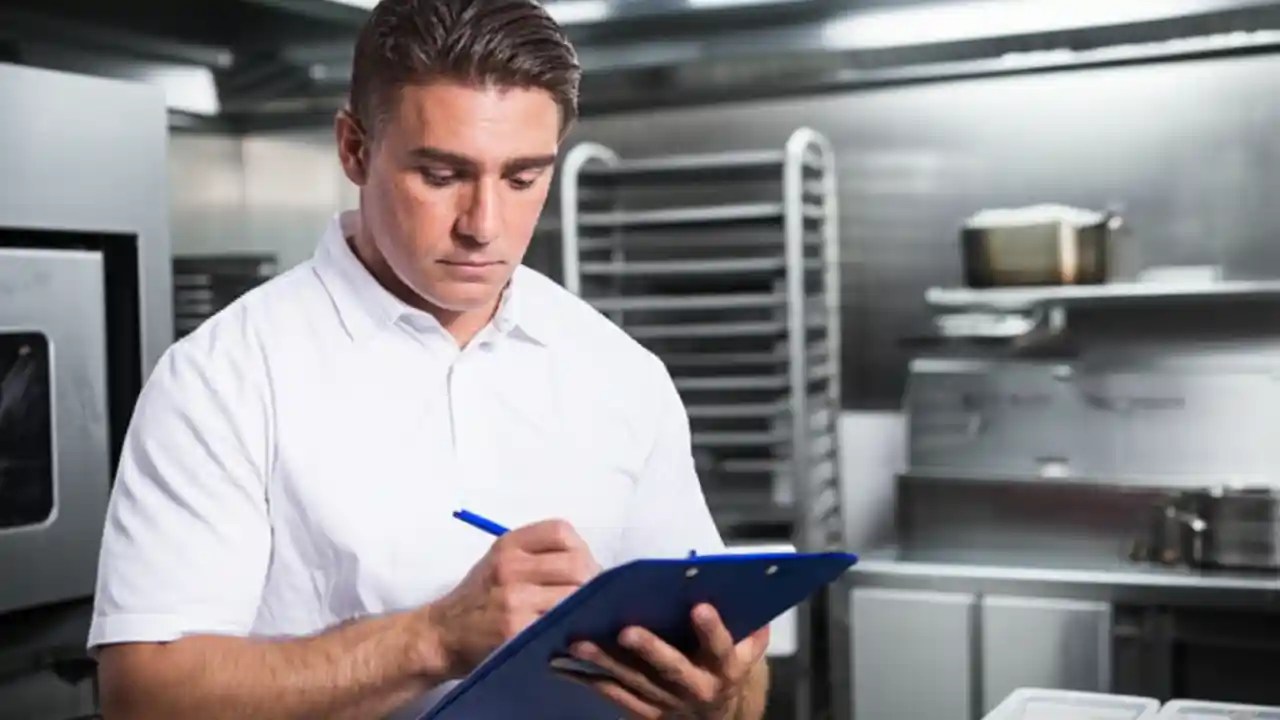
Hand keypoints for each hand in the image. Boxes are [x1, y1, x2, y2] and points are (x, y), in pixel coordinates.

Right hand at [425, 519, 600, 678]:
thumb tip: (592, 568)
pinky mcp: (516, 630)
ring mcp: (513, 599)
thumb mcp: (500, 561)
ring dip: (586, 608)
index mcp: (508, 544)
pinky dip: (571, 628)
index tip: (583, 569)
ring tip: (581, 617)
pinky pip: (560, 623)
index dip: (581, 550)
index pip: (561, 531)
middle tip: (591, 599)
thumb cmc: (478, 598)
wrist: (441, 634)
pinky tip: (567, 633)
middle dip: (592, 583)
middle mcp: (510, 566)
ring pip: (574, 595)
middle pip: (577, 565)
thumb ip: (539, 556)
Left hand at [566, 604, 769, 718]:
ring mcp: (668, 703)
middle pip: (671, 668)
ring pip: (634, 682)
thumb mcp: (746, 650)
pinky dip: (589, 680)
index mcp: (724, 667)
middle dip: (649, 649)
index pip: (720, 646)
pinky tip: (564, 666)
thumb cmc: (725, 668)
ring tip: (579, 643)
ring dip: (605, 662)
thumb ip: (749, 625)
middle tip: (626, 630)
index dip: (711, 629)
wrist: (713, 719)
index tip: (699, 606)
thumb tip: (748, 586)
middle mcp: (696, 687)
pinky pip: (614, 696)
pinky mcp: (645, 714)